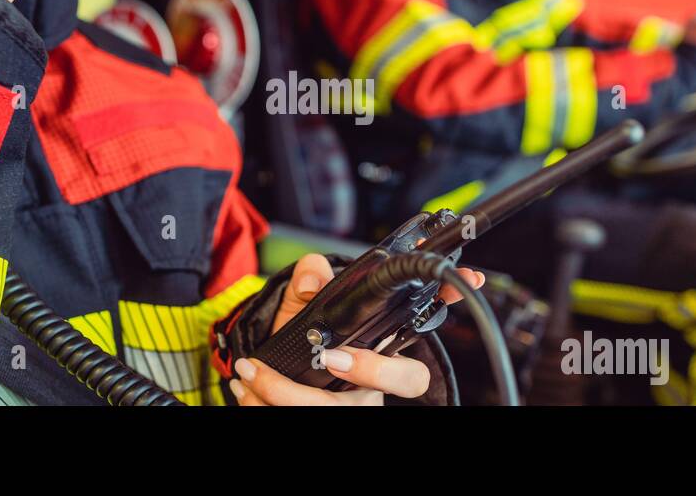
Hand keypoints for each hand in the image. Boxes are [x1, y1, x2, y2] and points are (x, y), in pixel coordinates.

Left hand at [229, 253, 484, 405]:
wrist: (270, 379)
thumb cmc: (299, 344)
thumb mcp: (300, 309)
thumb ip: (308, 282)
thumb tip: (314, 274)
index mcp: (380, 356)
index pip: (423, 340)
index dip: (445, 312)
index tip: (451, 290)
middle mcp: (373, 391)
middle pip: (403, 383)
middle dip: (371, 372)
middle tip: (330, 357)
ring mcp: (350, 410)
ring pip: (339, 413)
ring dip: (287, 396)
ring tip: (250, 373)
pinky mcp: (323, 420)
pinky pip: (299, 419)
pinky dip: (263, 406)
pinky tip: (243, 387)